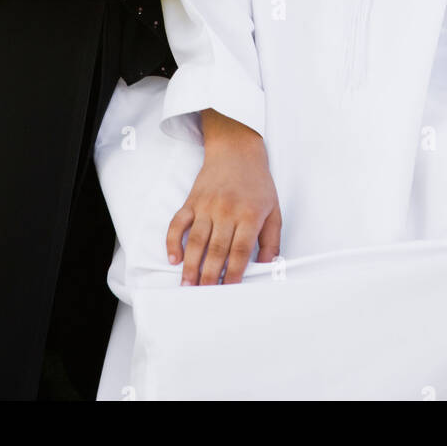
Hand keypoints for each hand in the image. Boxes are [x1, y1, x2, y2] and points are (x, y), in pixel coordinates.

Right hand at [166, 110, 281, 284]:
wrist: (237, 150)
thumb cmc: (257, 182)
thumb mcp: (274, 210)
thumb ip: (271, 240)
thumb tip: (267, 266)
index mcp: (250, 214)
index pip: (240, 250)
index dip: (235, 272)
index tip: (230, 290)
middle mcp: (227, 211)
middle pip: (216, 249)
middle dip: (210, 276)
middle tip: (205, 295)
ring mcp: (207, 206)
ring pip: (196, 241)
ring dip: (190, 265)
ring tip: (187, 285)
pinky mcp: (192, 201)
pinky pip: (178, 223)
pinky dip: (173, 241)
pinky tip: (173, 258)